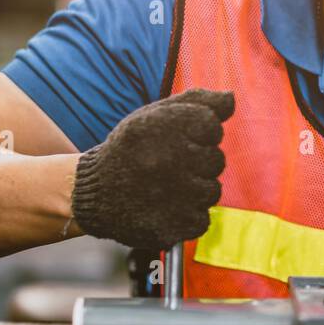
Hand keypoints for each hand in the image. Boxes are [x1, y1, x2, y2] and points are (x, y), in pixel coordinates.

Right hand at [70, 89, 233, 249]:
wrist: (92, 190)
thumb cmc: (131, 148)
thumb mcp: (155, 114)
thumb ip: (199, 102)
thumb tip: (231, 98)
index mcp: (164, 127)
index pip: (212, 126)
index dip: (201, 133)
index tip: (180, 139)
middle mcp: (169, 159)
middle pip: (216, 160)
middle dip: (198, 162)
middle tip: (168, 165)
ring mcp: (172, 196)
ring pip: (212, 191)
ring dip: (195, 189)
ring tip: (166, 187)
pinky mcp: (171, 226)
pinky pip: (202, 220)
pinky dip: (188, 216)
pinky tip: (165, 207)